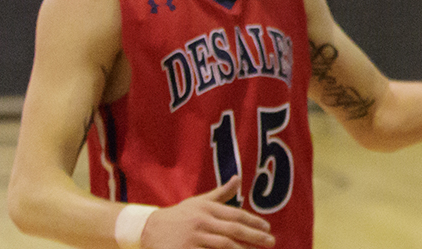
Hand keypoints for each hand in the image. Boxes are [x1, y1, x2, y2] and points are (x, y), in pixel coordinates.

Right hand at [140, 177, 274, 248]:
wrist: (149, 230)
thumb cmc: (179, 216)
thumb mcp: (198, 202)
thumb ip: (220, 193)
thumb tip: (237, 178)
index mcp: (207, 208)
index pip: (236, 215)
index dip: (254, 222)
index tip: (268, 228)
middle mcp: (202, 221)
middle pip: (234, 230)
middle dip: (255, 236)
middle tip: (271, 242)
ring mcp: (194, 237)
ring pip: (224, 244)